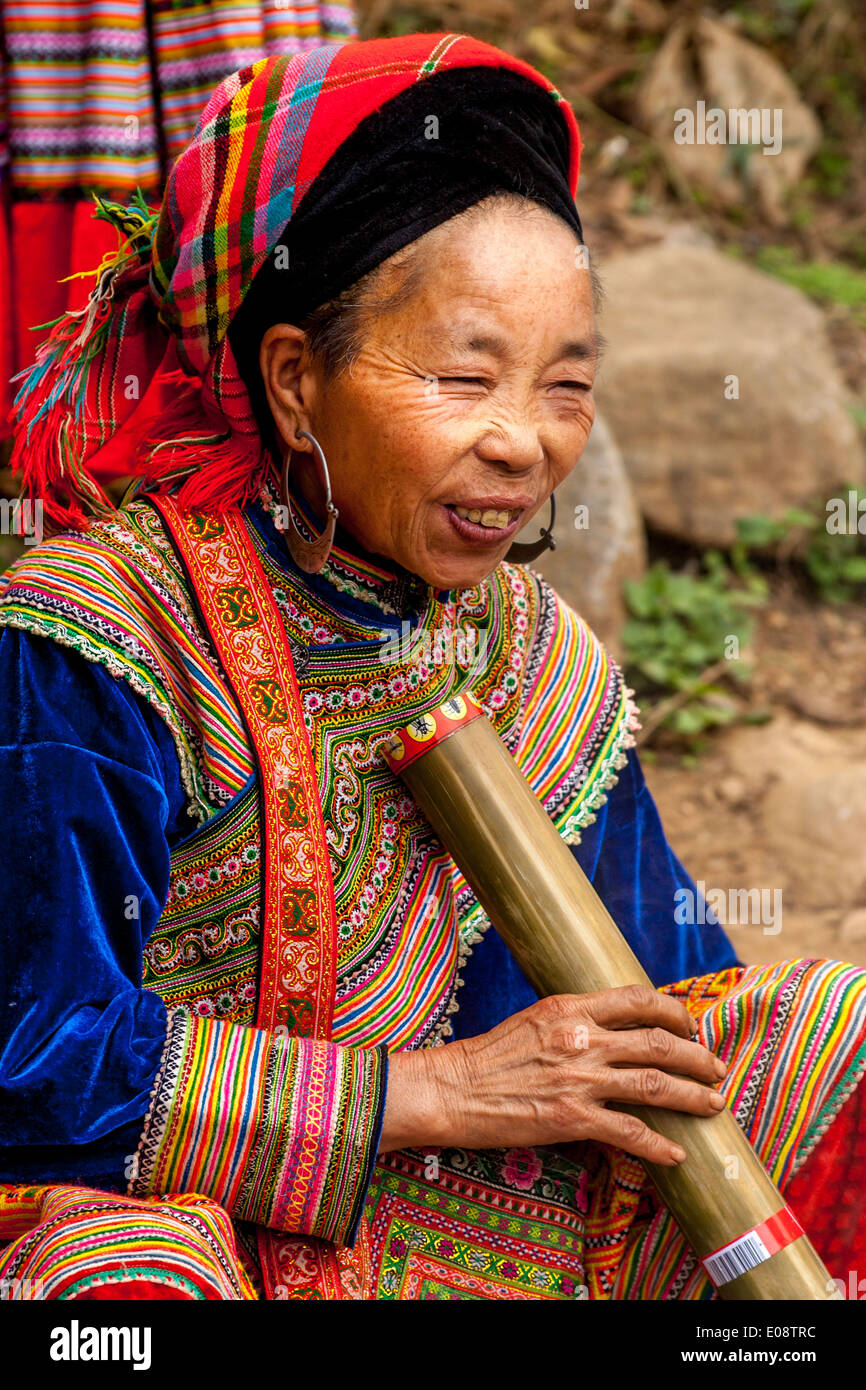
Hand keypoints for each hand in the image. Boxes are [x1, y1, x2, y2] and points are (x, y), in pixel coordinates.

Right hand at [379, 984, 726, 1165]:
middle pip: (657, 1042)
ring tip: (712, 1105)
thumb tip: (613, 1028)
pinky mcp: (572, 1118)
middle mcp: (581, 1038)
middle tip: (714, 1068)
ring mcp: (579, 1079)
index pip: (637, 999)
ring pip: (653, 1084)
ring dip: (691, 1096)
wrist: (452, 1088)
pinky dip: (658, 1145)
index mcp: (570, 1007)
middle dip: (695, 1056)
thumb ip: (575, 1020)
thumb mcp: (535, 1019)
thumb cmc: (489, 1056)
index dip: (672, 1011)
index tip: (687, 1025)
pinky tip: (675, 1154)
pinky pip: (629, 1132)